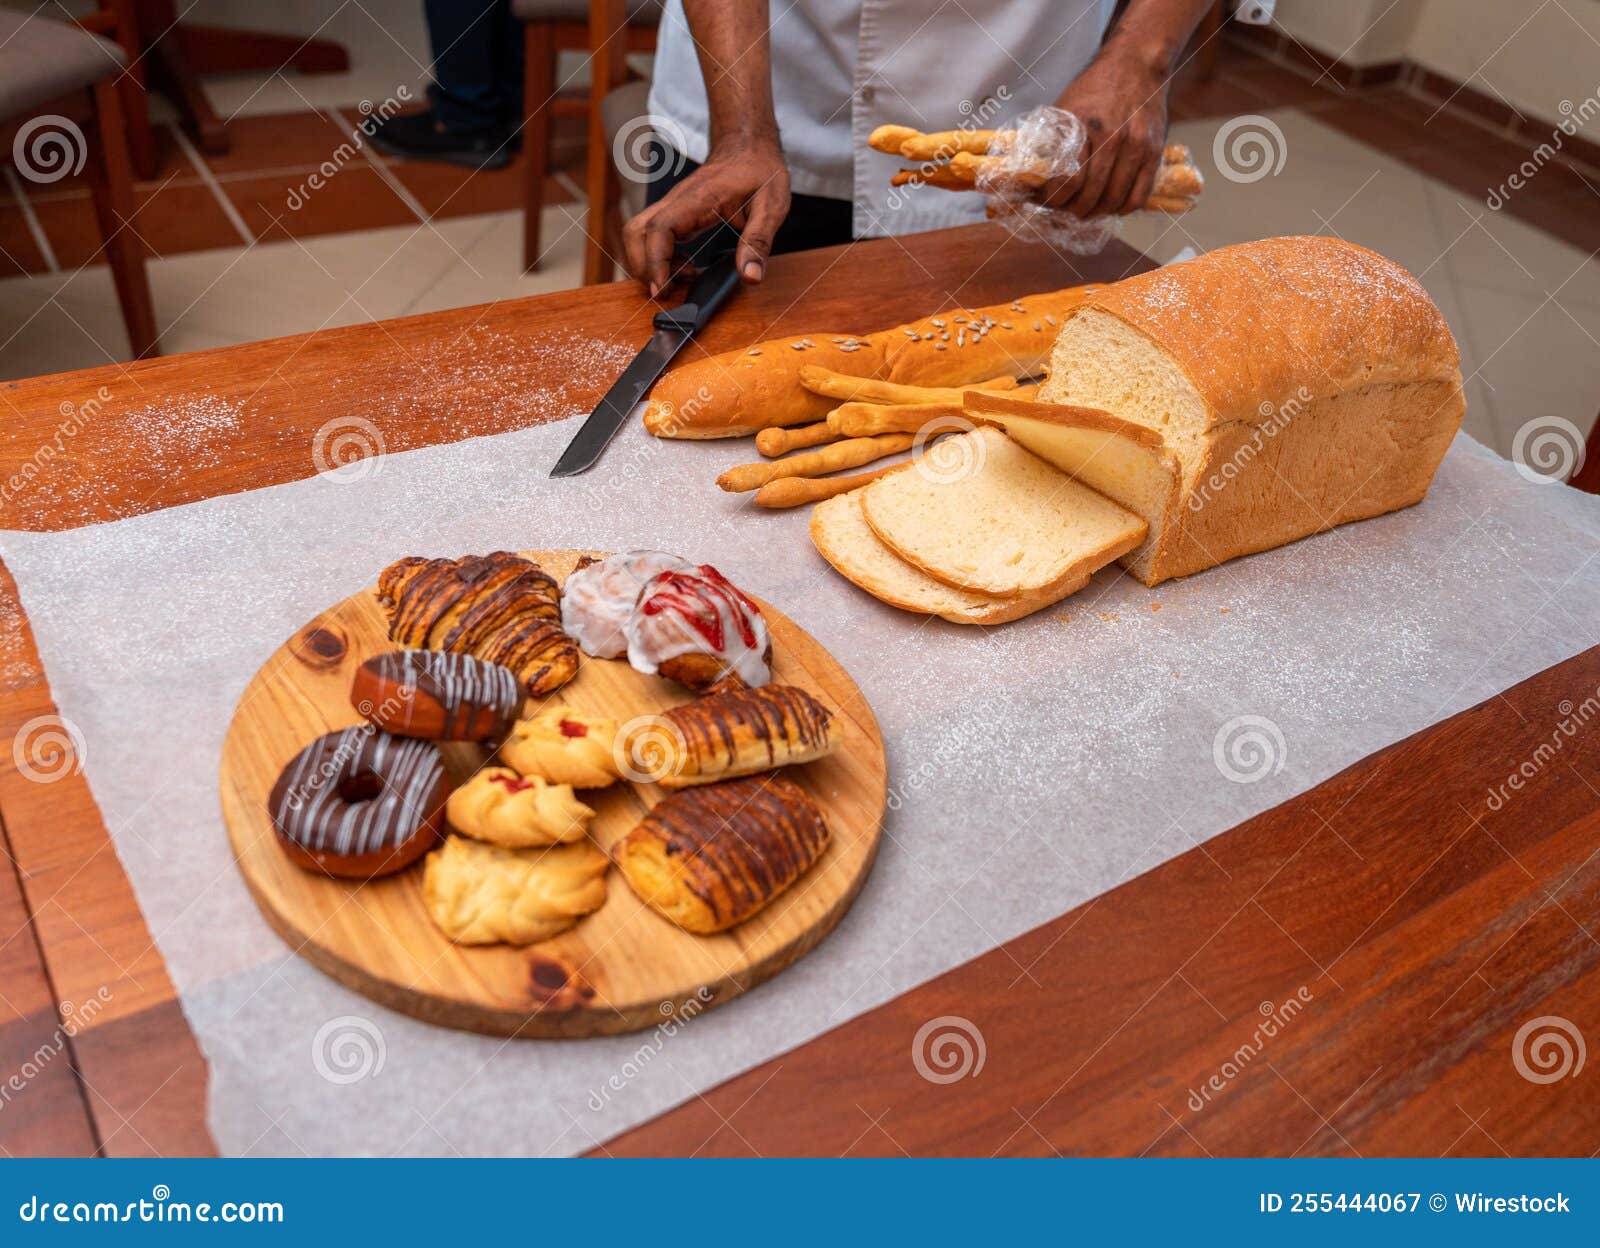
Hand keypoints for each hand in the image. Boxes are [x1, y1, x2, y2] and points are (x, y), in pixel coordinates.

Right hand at [622, 134, 790, 296]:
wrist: (750, 147)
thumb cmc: (760, 171)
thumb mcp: (771, 206)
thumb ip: (759, 241)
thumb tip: (750, 276)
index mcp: (698, 199)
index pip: (659, 229)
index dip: (655, 262)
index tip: (662, 289)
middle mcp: (677, 201)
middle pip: (635, 232)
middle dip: (642, 267)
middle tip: (669, 291)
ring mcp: (672, 206)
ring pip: (637, 234)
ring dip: (647, 263)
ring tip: (681, 279)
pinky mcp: (674, 213)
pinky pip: (650, 236)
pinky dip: (657, 257)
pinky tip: (685, 267)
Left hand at [1042, 50, 1169, 216]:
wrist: (1136, 64)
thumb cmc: (1095, 88)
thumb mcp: (1066, 106)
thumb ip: (1052, 140)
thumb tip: (1030, 176)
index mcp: (1084, 126)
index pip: (1067, 181)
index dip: (1053, 199)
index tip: (1045, 201)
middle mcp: (1113, 137)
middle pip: (1089, 195)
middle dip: (1072, 210)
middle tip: (1064, 210)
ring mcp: (1137, 145)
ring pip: (1113, 200)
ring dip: (1096, 213)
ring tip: (1085, 210)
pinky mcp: (1154, 152)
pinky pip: (1139, 196)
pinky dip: (1122, 209)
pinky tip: (1111, 206)